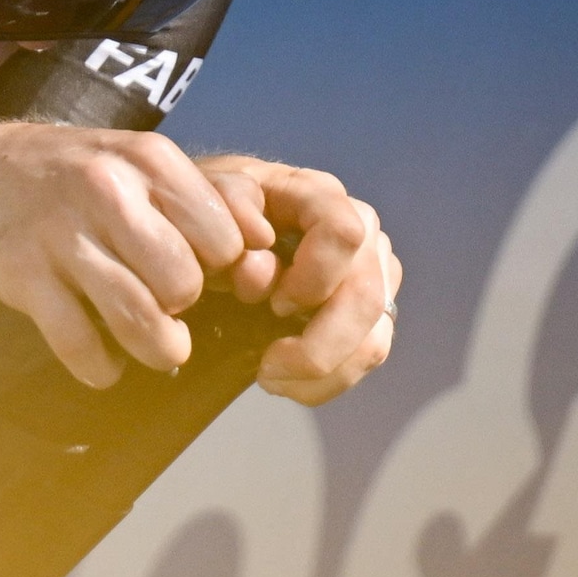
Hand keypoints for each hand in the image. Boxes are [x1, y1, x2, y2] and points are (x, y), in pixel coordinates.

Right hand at [0, 122, 271, 387]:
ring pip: (138, 317)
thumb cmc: (77, 176)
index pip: (224, 240)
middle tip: (166, 304)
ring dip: (157, 349)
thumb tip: (266, 246)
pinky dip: (99, 367)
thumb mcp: (139, 165)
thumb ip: (202, 200)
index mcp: (150, 160)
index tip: (201, 275)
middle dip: (183, 307)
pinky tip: (102, 363)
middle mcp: (108, 190)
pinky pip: (78, 342)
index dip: (220, 271)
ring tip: (158, 350)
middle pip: (183, 283)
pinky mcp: (23, 274)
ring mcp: (62, 233)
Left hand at [195, 155, 400, 405]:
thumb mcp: (203, 199)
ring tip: (269, 375)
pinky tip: (287, 382)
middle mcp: (360, 228)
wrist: (212, 236)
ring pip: (374, 338)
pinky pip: (368, 357)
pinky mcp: (371, 310)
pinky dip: (327, 382)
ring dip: (321, 371)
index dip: (313, 276)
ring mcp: (373, 270)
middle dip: (318, 345)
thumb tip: (258, 247)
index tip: (272, 304)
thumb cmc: (209, 216)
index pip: (342, 233)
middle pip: (366, 297)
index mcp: (319, 194)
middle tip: (267, 364)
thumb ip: (227, 207)